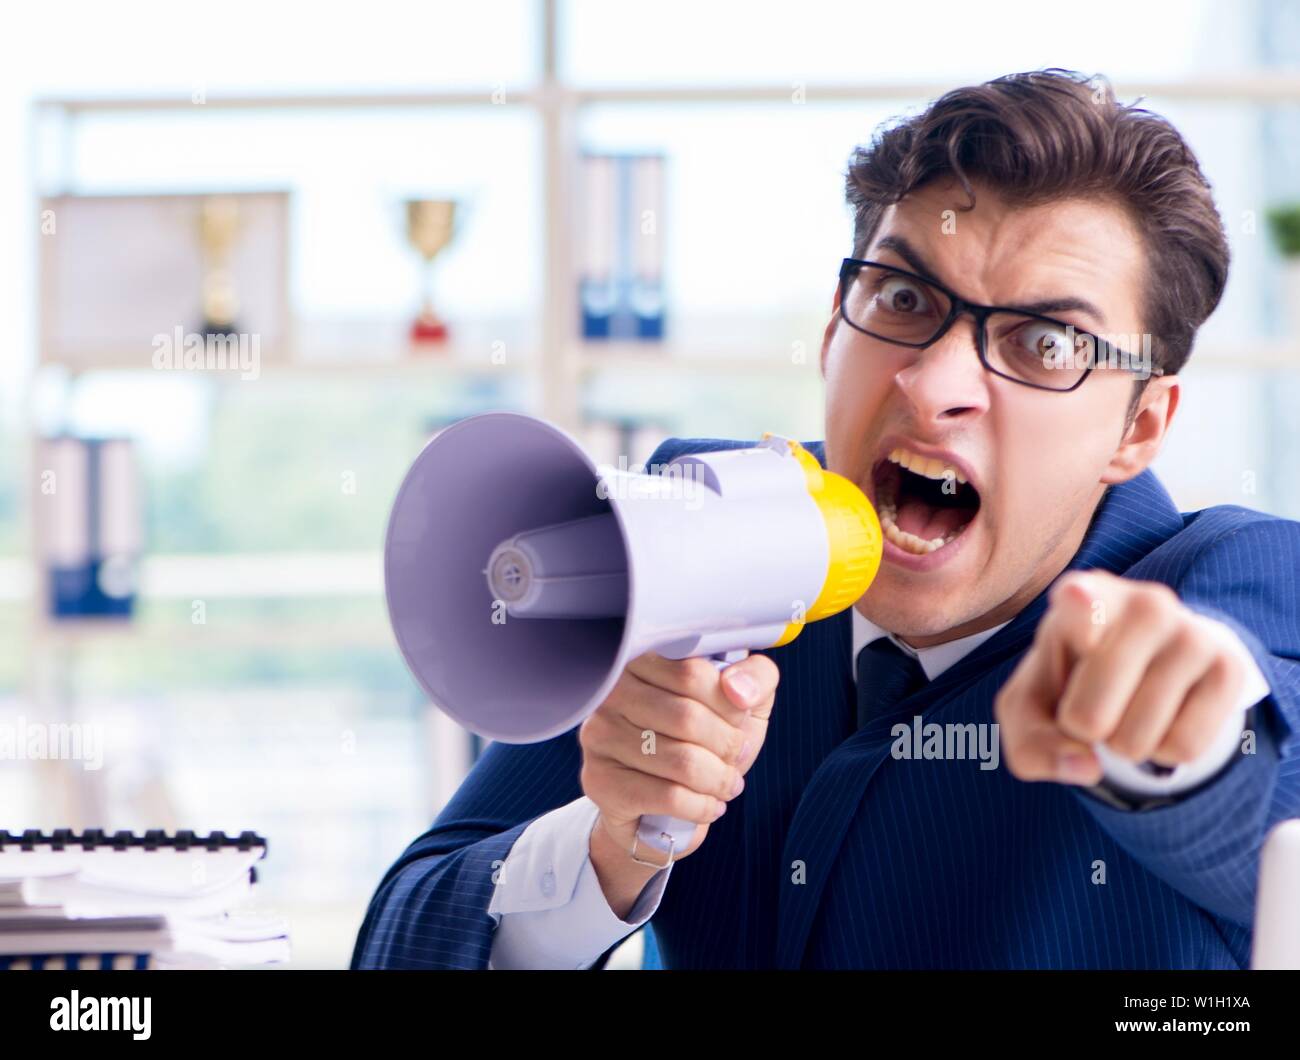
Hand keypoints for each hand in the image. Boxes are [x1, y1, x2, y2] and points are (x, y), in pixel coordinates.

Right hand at [580, 652, 777, 916]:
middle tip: (735, 759)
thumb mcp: (739, 703)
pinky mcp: (600, 780)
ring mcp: (599, 735)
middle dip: (726, 746)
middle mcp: (611, 691)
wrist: (658, 807)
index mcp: (643, 659)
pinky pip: (667, 796)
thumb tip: (738, 690)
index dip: (730, 705)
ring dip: (718, 780)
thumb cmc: (702, 743)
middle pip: (687, 718)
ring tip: (726, 784)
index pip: (694, 673)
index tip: (739, 722)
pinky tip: (709, 805)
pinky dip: (701, 806)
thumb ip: (754, 679)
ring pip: (681, 760)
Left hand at [996, 570, 1247, 786]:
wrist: (1141, 663)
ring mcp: (1190, 632)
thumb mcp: (1029, 709)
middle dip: (1080, 733)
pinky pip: (1183, 748)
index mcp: (1078, 599)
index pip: (1079, 601)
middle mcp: (1141, 604)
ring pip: (1136, 740)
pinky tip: (1161, 716)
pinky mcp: (1228, 667)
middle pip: (1088, 717)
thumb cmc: (1069, 682)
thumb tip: (1086, 768)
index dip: (1079, 609)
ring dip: (1122, 745)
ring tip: (1126, 706)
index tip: (1078, 599)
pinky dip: (1162, 753)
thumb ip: (1032, 744)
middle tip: (1090, 705)